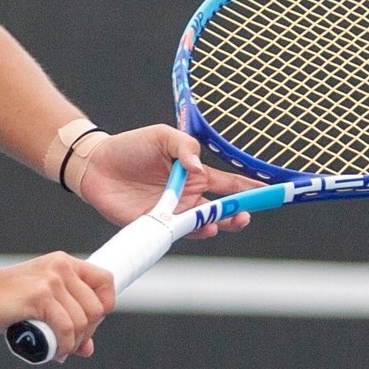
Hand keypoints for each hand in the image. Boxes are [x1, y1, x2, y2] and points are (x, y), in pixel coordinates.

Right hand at [0, 252, 114, 360]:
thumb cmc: (7, 301)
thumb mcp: (42, 303)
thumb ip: (67, 319)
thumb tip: (87, 349)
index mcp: (65, 263)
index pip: (106, 281)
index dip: (105, 306)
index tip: (90, 324)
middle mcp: (61, 267)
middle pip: (97, 308)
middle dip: (87, 333)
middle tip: (70, 344)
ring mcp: (51, 280)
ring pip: (82, 321)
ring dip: (74, 343)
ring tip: (60, 349)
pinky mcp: (40, 296)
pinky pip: (66, 328)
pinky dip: (64, 346)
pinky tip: (55, 352)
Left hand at [78, 123, 264, 237]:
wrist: (95, 164)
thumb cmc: (130, 146)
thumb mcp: (161, 136)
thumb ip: (183, 147)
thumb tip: (198, 167)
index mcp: (194, 174)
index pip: (231, 184)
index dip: (252, 188)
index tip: (273, 192)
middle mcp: (188, 196)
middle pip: (223, 209)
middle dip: (239, 213)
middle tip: (246, 214)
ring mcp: (173, 212)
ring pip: (204, 224)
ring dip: (219, 224)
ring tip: (229, 220)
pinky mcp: (156, 224)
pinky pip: (178, 232)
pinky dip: (192, 231)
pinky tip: (202, 226)